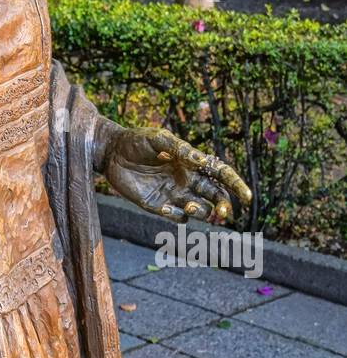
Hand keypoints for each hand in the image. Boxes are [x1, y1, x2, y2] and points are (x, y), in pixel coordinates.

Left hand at [101, 126, 251, 222]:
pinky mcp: (158, 206)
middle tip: (223, 212)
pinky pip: (176, 218)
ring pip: (199, 211)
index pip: (221, 175)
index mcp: (192, 163)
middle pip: (215, 197)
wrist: (110, 152)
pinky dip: (176, 216)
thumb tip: (203, 160)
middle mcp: (187, 180)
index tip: (247, 198)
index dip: (236, 186)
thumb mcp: (157, 139)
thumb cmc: (136, 141)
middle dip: (224, 206)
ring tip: (188, 207)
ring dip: (201, 213)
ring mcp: (173, 194)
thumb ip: (179, 149)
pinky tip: (163, 207)